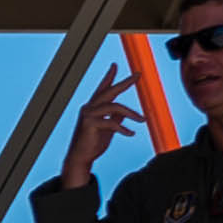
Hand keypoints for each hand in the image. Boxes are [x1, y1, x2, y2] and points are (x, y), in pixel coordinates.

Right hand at [60, 66, 132, 186]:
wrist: (81, 157)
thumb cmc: (93, 143)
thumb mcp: (108, 128)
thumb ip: (115, 117)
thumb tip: (125, 112)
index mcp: (93, 107)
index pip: (102, 88)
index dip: (109, 76)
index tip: (115, 65)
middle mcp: (89, 108)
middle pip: (109, 91)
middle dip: (125, 83)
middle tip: (137, 75)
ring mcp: (88, 115)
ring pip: (115, 107)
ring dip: (131, 113)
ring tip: (142, 120)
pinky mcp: (90, 124)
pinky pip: (112, 123)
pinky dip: (123, 128)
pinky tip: (130, 133)